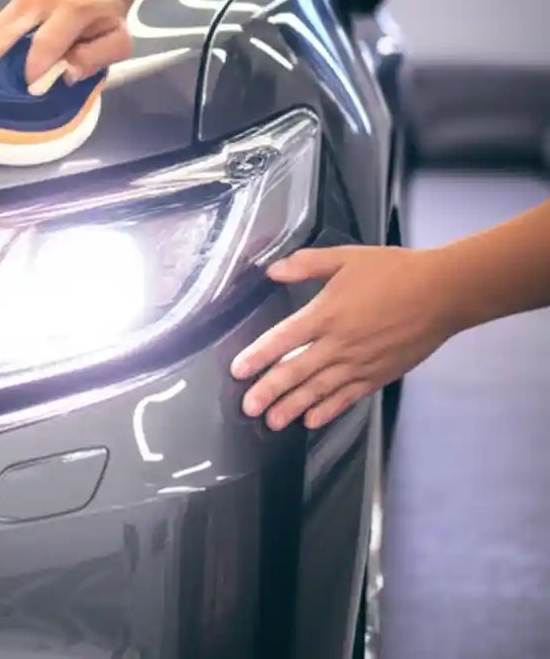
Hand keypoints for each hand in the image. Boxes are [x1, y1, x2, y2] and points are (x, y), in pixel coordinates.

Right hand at [0, 0, 130, 85]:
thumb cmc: (105, 21)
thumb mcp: (117, 41)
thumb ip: (97, 58)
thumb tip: (67, 74)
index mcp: (72, 9)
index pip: (47, 42)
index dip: (36, 66)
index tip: (29, 89)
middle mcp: (41, 2)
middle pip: (9, 31)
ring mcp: (22, 1)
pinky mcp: (11, 7)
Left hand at [231, 246, 462, 430]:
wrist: (444, 293)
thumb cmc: (395, 271)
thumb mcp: (346, 257)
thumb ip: (306, 264)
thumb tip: (272, 270)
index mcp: (326, 314)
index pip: (282, 340)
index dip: (257, 356)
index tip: (237, 371)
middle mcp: (339, 344)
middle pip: (295, 372)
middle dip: (268, 392)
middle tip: (247, 408)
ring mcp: (359, 363)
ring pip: (319, 391)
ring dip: (292, 407)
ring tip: (271, 422)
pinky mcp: (378, 375)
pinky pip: (347, 397)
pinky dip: (328, 411)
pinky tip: (311, 421)